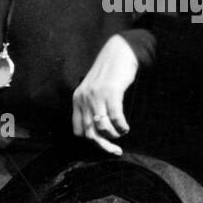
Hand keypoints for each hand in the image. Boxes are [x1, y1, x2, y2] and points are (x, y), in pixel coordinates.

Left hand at [72, 34, 139, 155]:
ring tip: (121, 133)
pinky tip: (125, 127)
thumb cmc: (110, 73)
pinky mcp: (111, 92)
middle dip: (103, 146)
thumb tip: (100, 128)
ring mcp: (96, 96)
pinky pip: (115, 117)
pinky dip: (121, 127)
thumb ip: (93, 106)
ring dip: (113, 136)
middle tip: (115, 151)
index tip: (103, 142)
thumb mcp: (95, 89)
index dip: (90, 140)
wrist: (120, 51)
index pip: (78, 130)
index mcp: (77, 100)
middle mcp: (84, 99)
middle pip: (89, 133)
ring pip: (101, 127)